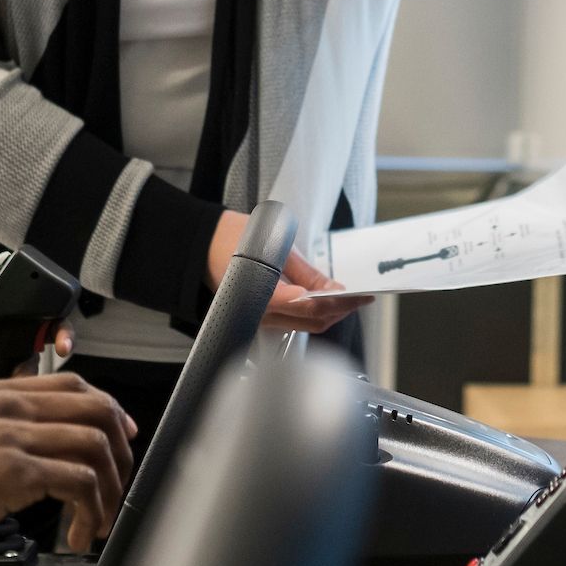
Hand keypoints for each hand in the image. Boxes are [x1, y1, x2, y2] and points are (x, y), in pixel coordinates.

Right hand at [0, 372, 136, 565]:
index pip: (73, 384)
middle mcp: (5, 405)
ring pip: (95, 447)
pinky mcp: (12, 472)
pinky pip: (78, 483)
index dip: (109, 411)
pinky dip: (89, 511)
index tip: (122, 441)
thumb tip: (45, 449)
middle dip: (120, 452)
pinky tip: (77, 535)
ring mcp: (10, 435)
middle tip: (117, 487)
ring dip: (108, 489)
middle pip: (96, 409)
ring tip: (96, 522)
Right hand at [206, 210, 372, 334]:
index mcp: (264, 294)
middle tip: (362, 296)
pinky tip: (328, 302)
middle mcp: (263, 315)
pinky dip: (315, 314)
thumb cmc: (235, 239)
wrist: (203, 245)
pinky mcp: (263, 319)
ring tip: (350, 298)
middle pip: (313, 322)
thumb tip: (334, 288)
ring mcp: (262, 321)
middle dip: (341, 310)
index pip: (311, 306)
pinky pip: (296, 323)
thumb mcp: (276, 246)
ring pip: (307, 326)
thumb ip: (306, 272)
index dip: (339, 301)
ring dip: (331, 314)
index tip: (359, 294)